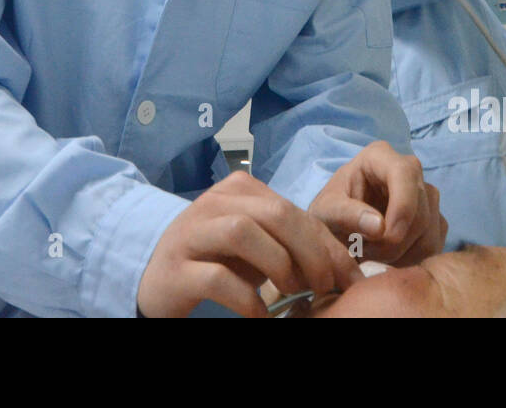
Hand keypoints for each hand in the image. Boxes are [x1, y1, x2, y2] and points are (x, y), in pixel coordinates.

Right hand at [136, 172, 363, 317]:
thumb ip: (292, 244)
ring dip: (278, 266)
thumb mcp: (257, 245)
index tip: (351, 278)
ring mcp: (191, 233)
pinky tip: (261, 314)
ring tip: (292, 294)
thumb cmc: (216, 258)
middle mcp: (213, 203)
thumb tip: (345, 267)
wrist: (155, 275)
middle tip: (323, 286)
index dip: (329, 245)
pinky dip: (248, 300)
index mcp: (239, 190)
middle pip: (275, 214)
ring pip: (243, 232)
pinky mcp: (176, 269)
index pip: (294, 209)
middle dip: (310, 252)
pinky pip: (217, 278)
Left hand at [308, 140, 444, 265]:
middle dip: (395, 240)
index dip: (402, 206)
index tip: (387, 237)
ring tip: (371, 254)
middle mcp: (410, 170)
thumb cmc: (330, 211)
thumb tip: (379, 227)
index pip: (405, 173)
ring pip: (429, 231)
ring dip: (401, 253)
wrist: (338, 225)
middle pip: (420, 209)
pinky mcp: (434, 219)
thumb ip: (346, 215)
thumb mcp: (326, 211)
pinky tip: (387, 258)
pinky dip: (411, 259)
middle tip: (365, 252)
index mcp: (379, 156)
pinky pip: (433, 244)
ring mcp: (426, 194)